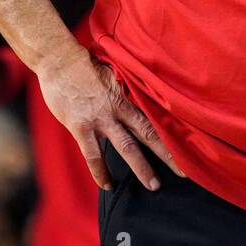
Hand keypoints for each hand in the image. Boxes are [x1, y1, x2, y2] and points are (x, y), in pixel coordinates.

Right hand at [35, 49, 184, 191]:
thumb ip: (120, 91)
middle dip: (167, 153)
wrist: (59, 61)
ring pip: (127, 147)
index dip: (170, 132)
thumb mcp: (110, 75)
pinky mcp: (81, 127)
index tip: (185, 145)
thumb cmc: (83, 66)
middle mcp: (118, 109)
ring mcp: (100, 119)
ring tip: (153, 185)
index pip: (153, 117)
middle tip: (183, 171)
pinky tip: (107, 185)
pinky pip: (93, 155)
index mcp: (126, 96)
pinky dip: (101, 172)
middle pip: (148, 133)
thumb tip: (130, 98)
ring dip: (141, 168)